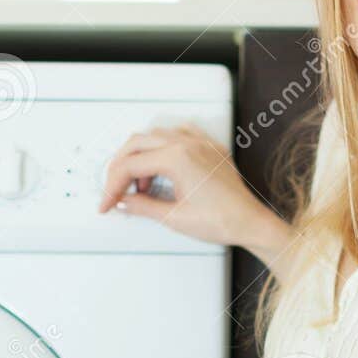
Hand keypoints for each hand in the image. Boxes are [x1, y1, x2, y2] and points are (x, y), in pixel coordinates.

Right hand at [97, 122, 280, 250]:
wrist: (249, 222)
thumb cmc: (222, 220)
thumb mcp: (174, 217)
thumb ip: (142, 206)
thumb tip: (124, 202)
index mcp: (177, 158)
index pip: (130, 165)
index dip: (112, 186)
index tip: (108, 202)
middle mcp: (188, 143)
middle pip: (137, 143)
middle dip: (120, 168)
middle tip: (115, 190)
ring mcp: (200, 142)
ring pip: (155, 135)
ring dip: (140, 157)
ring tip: (141, 186)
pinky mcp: (208, 147)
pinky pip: (178, 134)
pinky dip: (162, 148)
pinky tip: (161, 166)